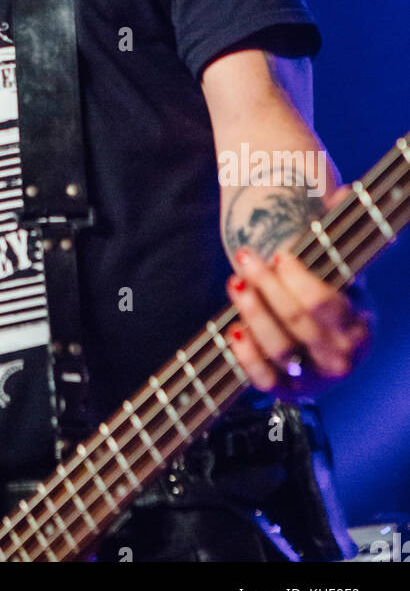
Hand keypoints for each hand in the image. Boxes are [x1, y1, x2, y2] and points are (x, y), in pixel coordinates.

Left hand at [226, 245, 371, 399]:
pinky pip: (263, 378)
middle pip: (297, 321)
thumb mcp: (337, 276)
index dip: (297, 279)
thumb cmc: (327, 298)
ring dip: (253, 313)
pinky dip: (246, 356)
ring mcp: (314, 379)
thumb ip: (330, 248)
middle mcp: (340, 359)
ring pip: (279, 348)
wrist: (328, 342)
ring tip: (236, 282)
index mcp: (357, 327)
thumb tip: (328, 200)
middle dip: (268, 285)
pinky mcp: (287, 391)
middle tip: (247, 257)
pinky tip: (233, 329)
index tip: (279, 255)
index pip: (323, 303)